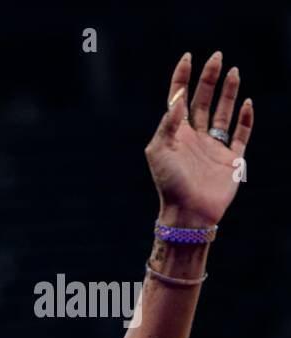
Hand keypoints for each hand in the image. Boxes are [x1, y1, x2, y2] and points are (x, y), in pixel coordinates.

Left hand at [146, 51, 252, 225]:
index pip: (178, 99)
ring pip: (223, 113)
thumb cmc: (169, 183)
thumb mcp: (159, 151)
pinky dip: (245, 118)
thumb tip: (177, 98)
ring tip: (233, 71)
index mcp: (175, 134)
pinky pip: (241, 134)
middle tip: (217, 56)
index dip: (182, 78)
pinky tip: (247, 102)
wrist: (189, 212)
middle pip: (203, 101)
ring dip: (228, 92)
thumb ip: (168, 123)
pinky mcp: (231, 159)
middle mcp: (194, 137)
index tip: (188, 57)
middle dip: (210, 78)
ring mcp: (213, 147)